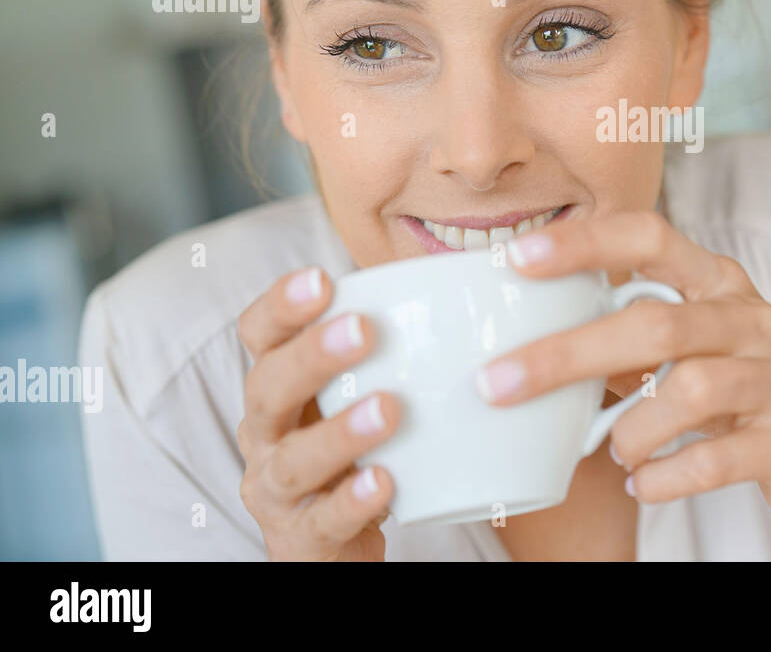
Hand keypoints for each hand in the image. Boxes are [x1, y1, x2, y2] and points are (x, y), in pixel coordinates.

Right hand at [236, 266, 400, 560]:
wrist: (333, 544)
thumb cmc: (351, 451)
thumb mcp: (356, 395)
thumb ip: (386, 350)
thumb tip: (457, 285)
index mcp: (277, 387)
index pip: (259, 337)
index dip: (280, 307)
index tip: (322, 280)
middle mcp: (264, 434)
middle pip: (267, 388)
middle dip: (312, 357)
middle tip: (363, 330)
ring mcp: (278, 489)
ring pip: (294, 460)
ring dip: (339, 432)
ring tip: (387, 408)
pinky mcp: (303, 537)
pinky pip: (325, 520)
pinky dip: (353, 501)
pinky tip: (385, 481)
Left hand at [474, 211, 770, 558]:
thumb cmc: (743, 387)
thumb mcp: (694, 344)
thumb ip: (630, 333)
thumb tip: (532, 339)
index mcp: (718, 282)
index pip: (649, 237)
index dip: (583, 243)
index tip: (516, 259)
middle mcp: (752, 318)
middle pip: (654, 323)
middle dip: (569, 354)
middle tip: (499, 383)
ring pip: (690, 389)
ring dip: (631, 427)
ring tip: (612, 450)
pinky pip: (717, 458)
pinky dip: (667, 476)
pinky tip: (644, 484)